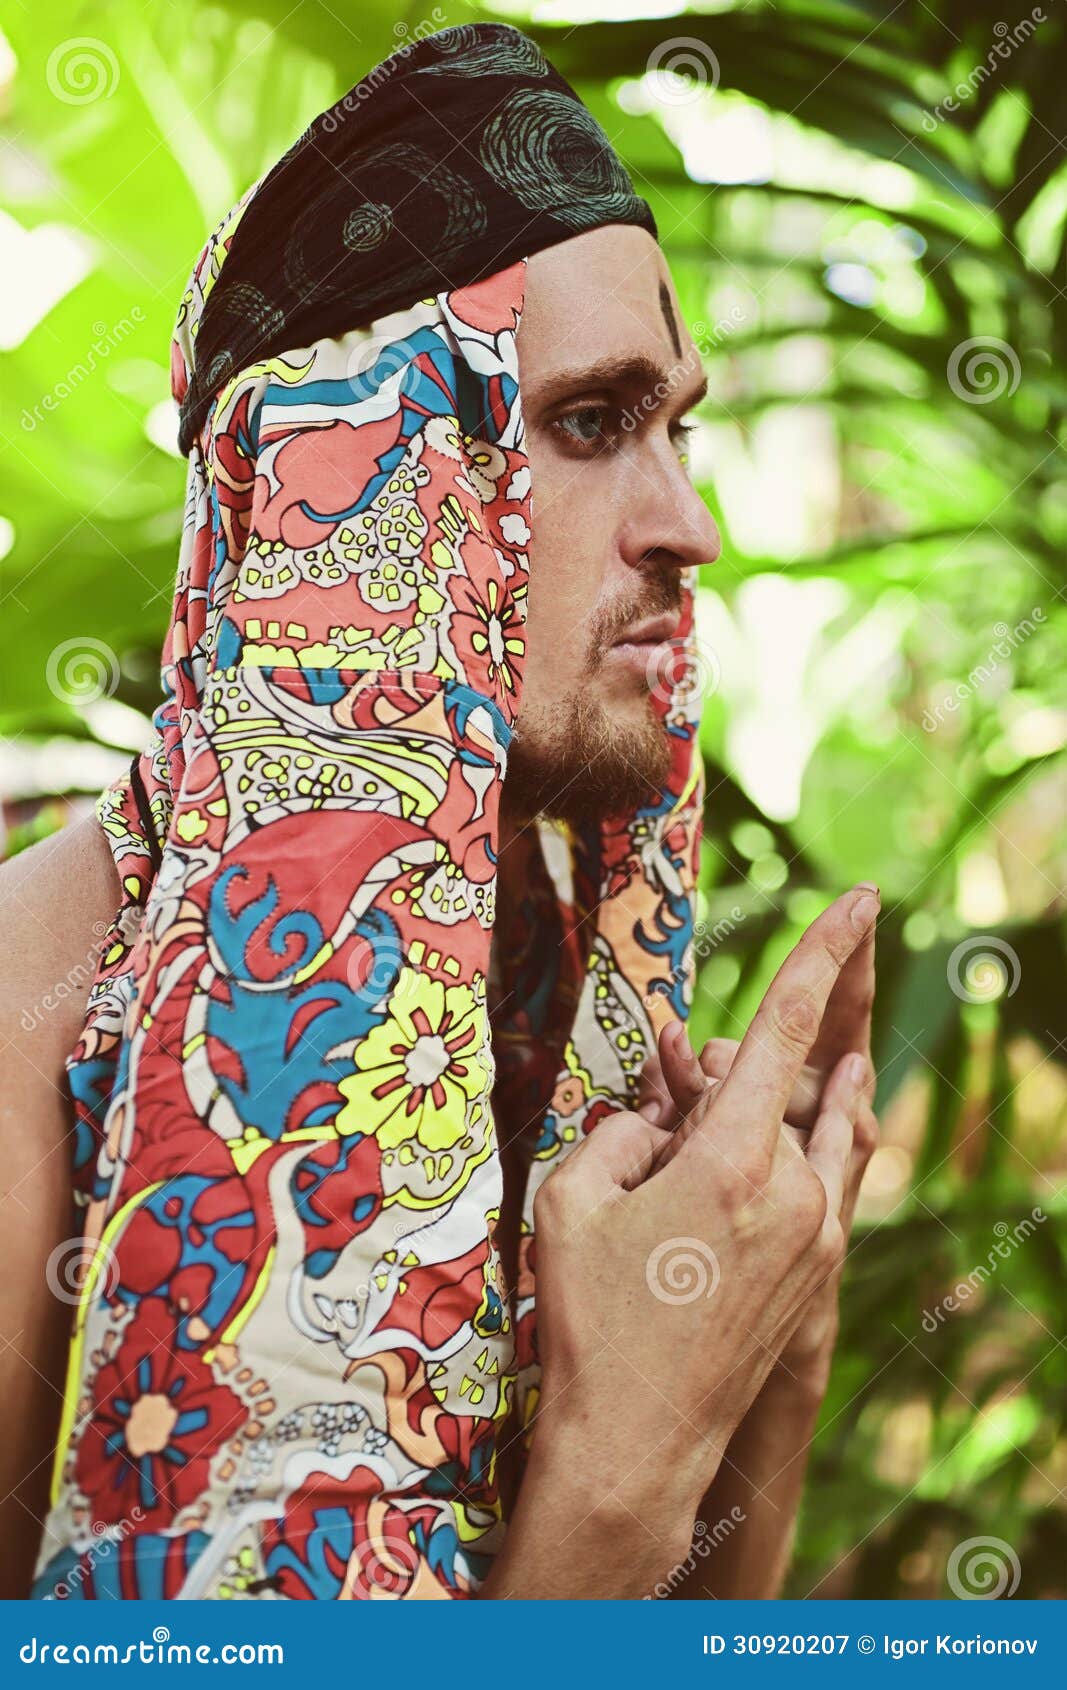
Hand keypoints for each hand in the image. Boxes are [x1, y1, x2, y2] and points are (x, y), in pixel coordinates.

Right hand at [636, 900, 879, 1393]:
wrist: (639, 1440)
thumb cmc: (591, 1319)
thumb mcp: (571, 1201)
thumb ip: (619, 1130)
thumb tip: (659, 1115)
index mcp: (733, 1161)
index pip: (784, 1028)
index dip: (824, 953)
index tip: (861, 900)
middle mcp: (794, 1192)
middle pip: (778, 1087)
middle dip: (724, 1079)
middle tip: (662, 1114)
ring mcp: (817, 1234)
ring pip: (805, 1133)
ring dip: (768, 1113)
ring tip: (707, 1138)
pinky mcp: (820, 1270)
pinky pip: (822, 1178)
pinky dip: (803, 1145)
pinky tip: (788, 1134)